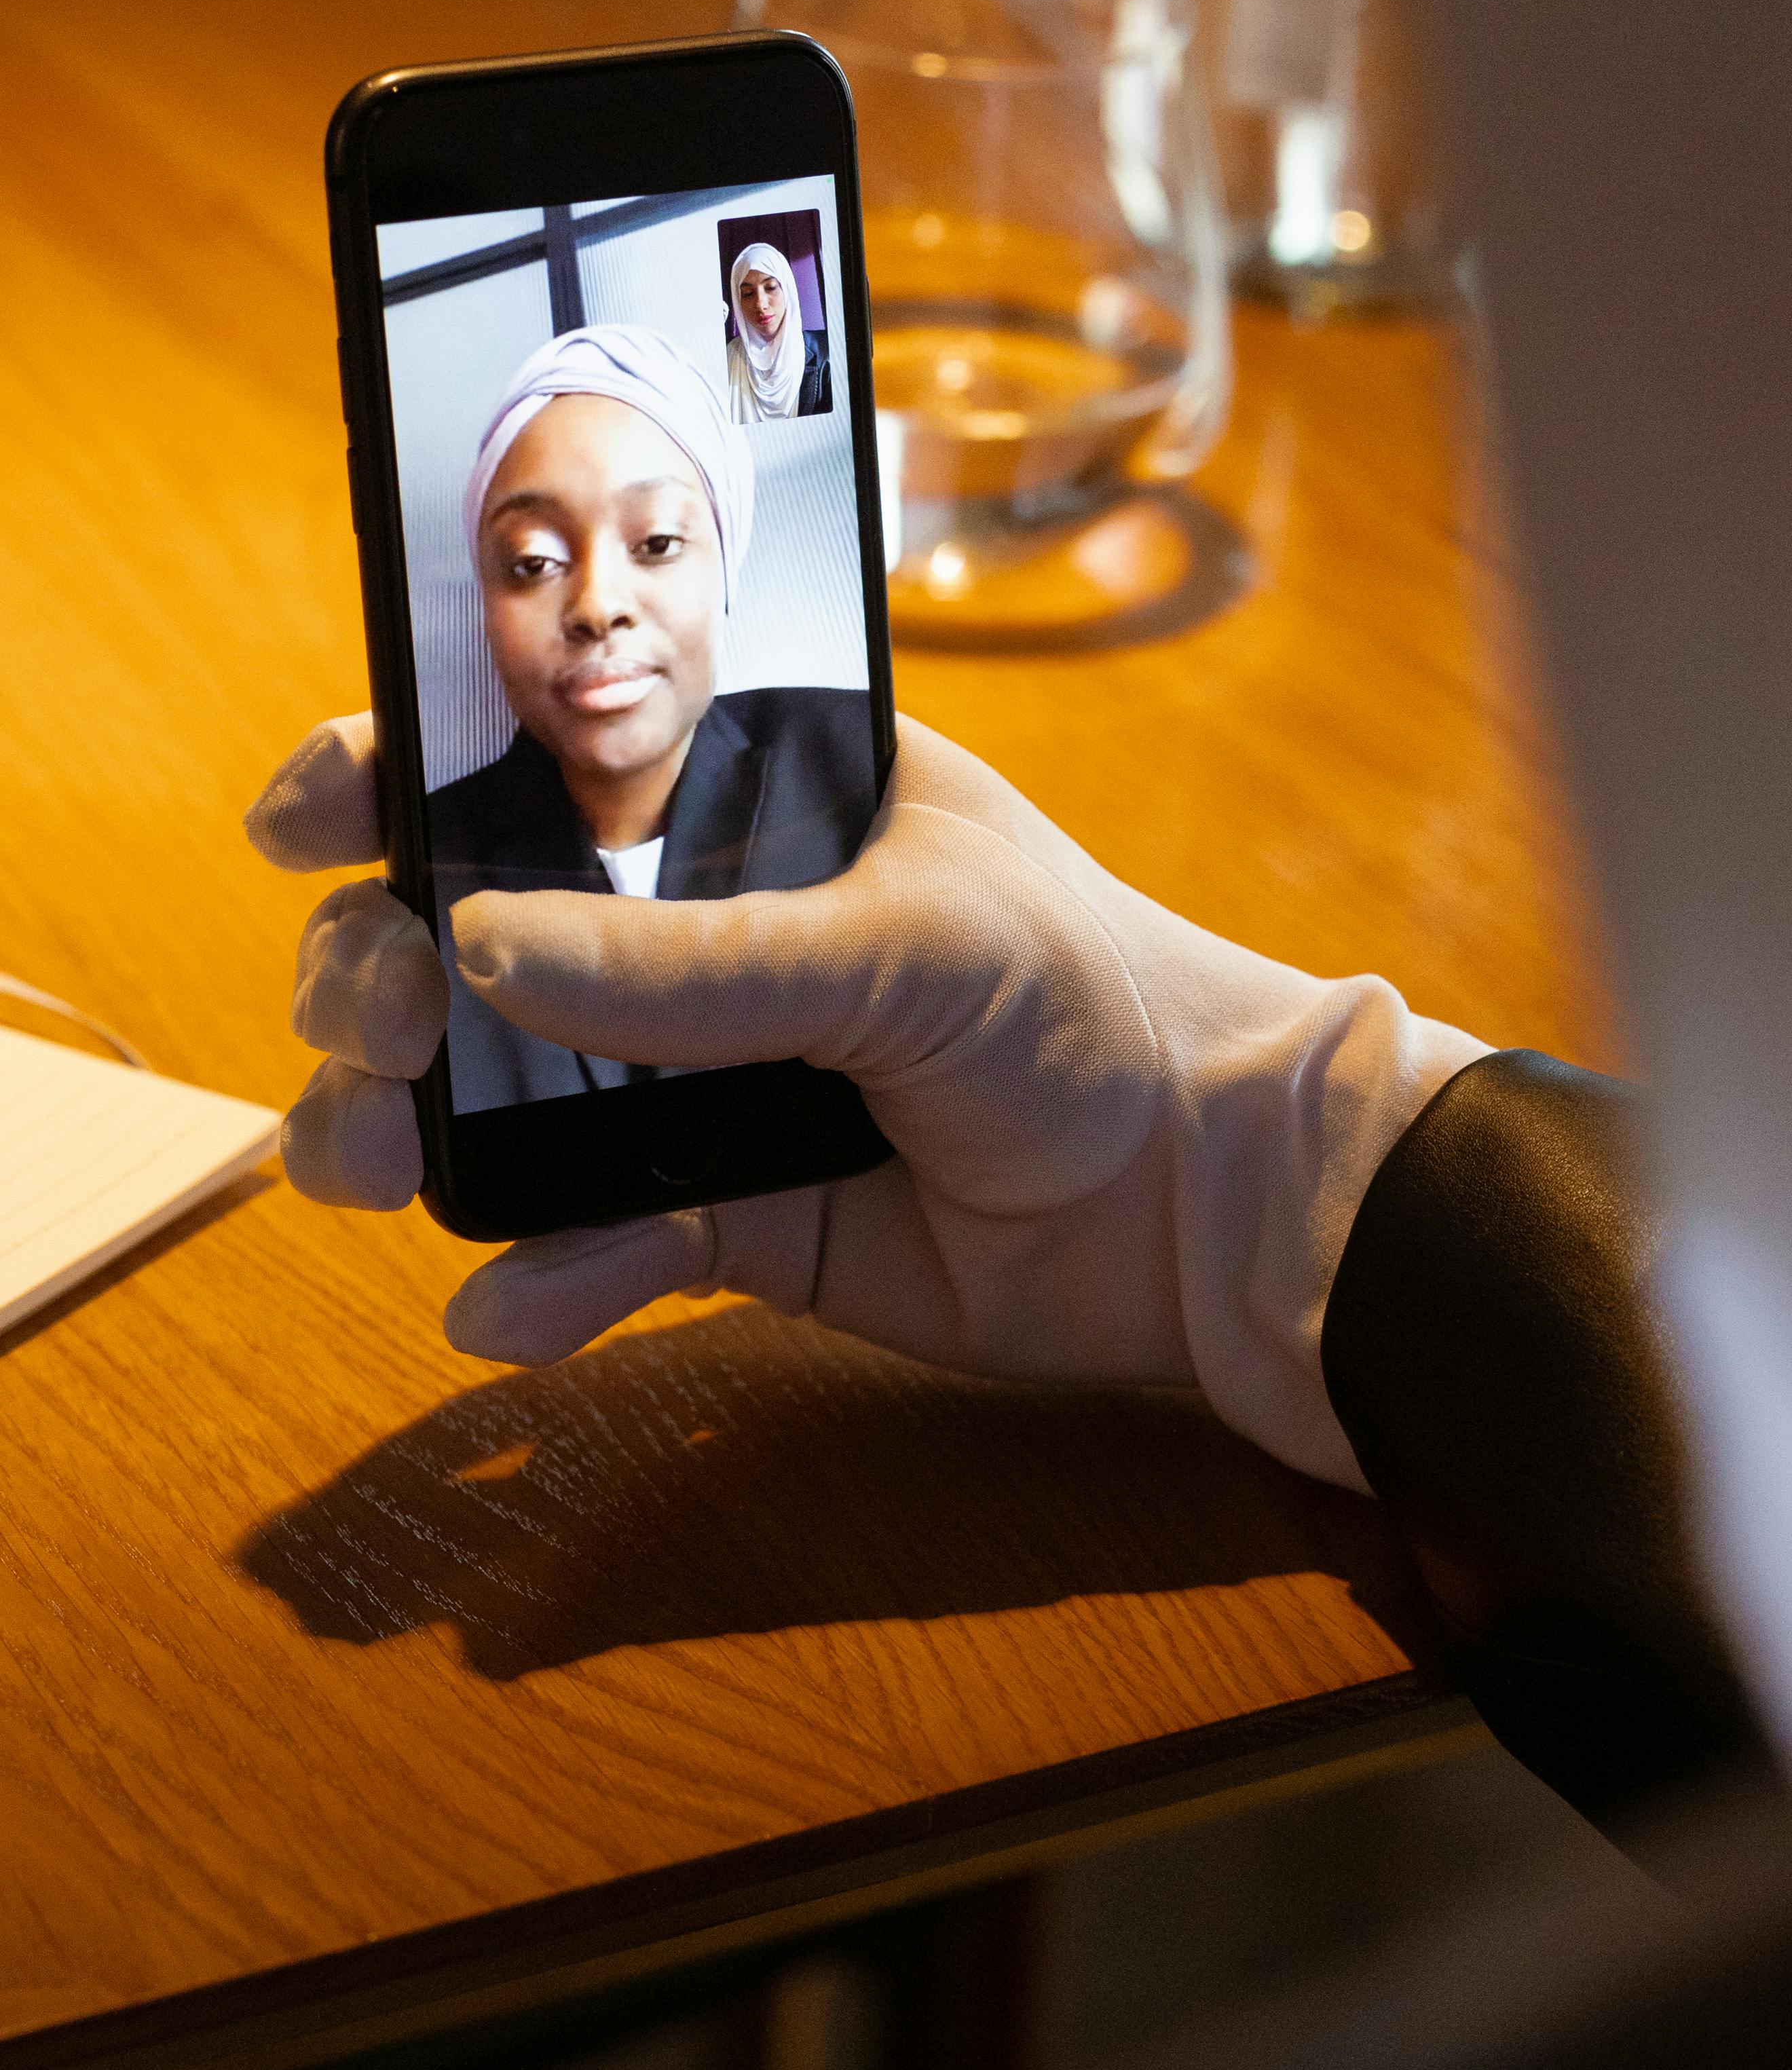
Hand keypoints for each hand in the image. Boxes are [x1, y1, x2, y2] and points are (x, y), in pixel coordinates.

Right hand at [247, 713, 1487, 1486]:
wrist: (1208, 1200)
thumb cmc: (1093, 1001)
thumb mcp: (904, 942)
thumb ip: (697, 960)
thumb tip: (479, 952)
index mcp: (752, 799)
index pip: (540, 755)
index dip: (402, 772)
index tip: (304, 817)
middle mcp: (704, 932)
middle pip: (476, 938)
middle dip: (382, 974)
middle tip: (373, 1021)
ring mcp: (708, 1080)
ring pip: (506, 1100)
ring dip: (414, 1130)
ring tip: (376, 1163)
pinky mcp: (737, 1222)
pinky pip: (601, 1245)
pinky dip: (542, 1281)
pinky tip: (501, 1314)